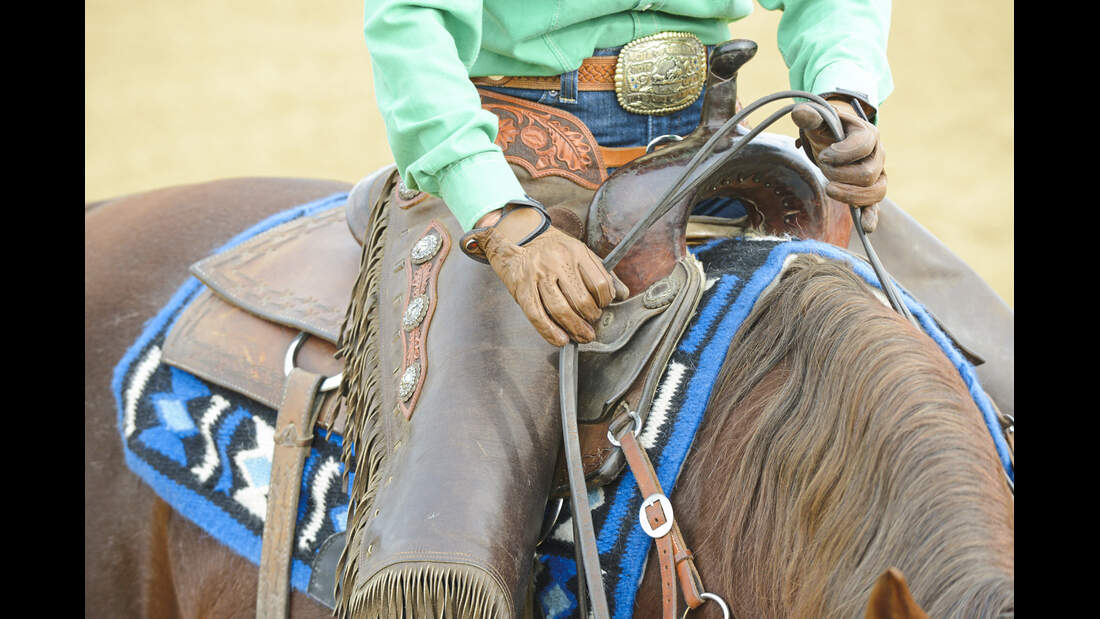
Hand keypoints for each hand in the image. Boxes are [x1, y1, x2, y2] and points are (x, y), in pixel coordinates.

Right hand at [469, 207, 628, 346]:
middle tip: (591, 324)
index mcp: (576, 251)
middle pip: (581, 300)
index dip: (605, 301)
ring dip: (574, 328)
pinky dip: (550, 332)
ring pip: (561, 310)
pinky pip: (537, 316)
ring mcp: (538, 275)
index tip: (603, 306)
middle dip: (590, 318)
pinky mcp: (522, 289)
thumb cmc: (556, 251)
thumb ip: (603, 272)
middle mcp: (557, 261)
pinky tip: (561, 339)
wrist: (522, 240)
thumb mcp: (581, 253)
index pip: (600, 284)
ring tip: (582, 335)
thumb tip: (623, 294)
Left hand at [792, 99, 884, 231]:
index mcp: (868, 134)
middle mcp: (878, 155)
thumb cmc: (828, 128)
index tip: (824, 154)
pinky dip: (871, 216)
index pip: (863, 146)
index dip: (841, 153)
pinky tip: (865, 227)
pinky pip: (876, 205)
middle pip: (867, 174)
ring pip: (875, 191)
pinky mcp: (869, 190)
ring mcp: (877, 174)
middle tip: (823, 167)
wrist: (835, 137)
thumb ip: (811, 116)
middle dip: (840, 174)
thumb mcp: (819, 120)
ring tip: (829, 189)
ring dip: (850, 195)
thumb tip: (799, 112)